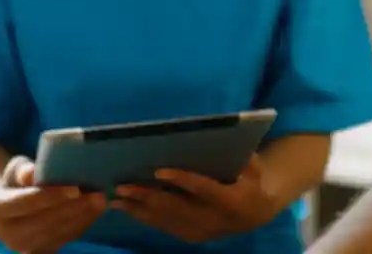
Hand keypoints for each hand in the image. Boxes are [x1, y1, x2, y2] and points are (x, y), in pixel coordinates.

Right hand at [0, 155, 107, 253]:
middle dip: (72, 208)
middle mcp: (6, 234)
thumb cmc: (19, 180)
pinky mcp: (41, 251)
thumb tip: (31, 173)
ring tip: (100, 200)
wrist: (16, 202)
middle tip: (96, 194)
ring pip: (57, 233)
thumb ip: (24, 169)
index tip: (74, 188)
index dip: (49, 196)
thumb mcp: (18, 168)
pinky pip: (65, 239)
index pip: (23, 203)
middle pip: (43, 222)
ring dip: (82, 217)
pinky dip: (82, 224)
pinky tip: (96, 210)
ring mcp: (24, 246)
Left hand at [111, 155, 282, 243]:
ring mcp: (200, 232)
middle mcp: (213, 220)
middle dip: (147, 196)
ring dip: (138, 208)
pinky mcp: (189, 236)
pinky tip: (125, 206)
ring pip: (165, 220)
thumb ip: (241, 155)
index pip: (204, 189)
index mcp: (232, 201)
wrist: (255, 213)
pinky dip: (142, 215)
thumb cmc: (251, 180)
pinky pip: (162, 226)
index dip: (182, 180)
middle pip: (176, 207)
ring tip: (115, 196)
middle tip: (123, 185)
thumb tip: (221, 135)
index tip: (158, 171)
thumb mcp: (253, 165)